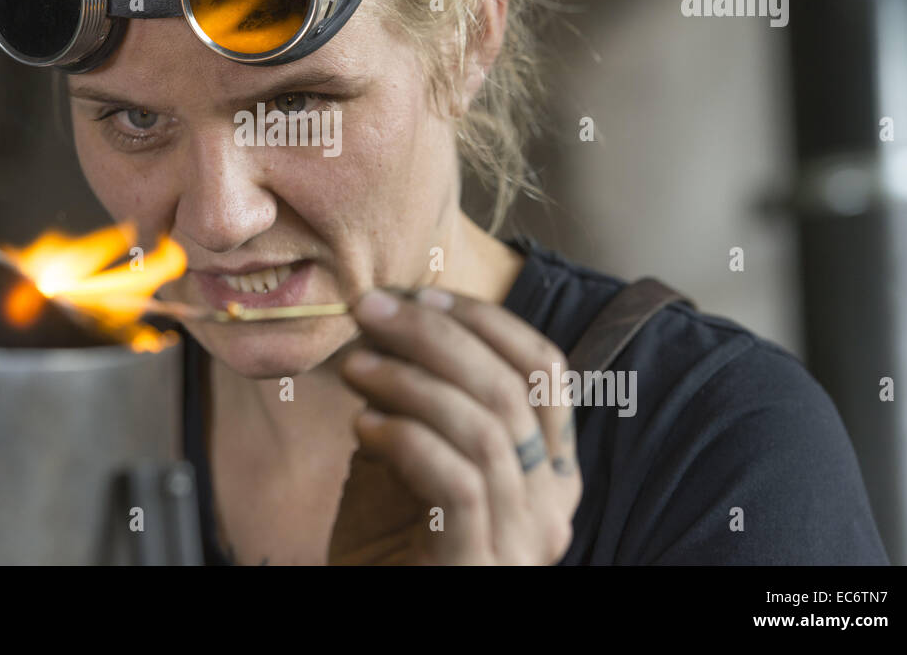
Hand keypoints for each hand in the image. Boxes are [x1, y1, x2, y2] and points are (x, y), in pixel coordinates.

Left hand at [339, 286, 580, 564]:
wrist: (376, 613)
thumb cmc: (391, 544)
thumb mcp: (407, 458)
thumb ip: (415, 401)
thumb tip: (387, 322)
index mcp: (549, 470)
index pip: (544, 371)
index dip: (486, 322)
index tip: (422, 292)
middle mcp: (551, 505)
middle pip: (510, 390)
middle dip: (435, 335)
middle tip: (371, 310)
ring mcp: (522, 541)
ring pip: (484, 430)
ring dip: (410, 382)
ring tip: (355, 366)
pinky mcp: (480, 566)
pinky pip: (457, 483)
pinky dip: (408, 439)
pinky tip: (363, 426)